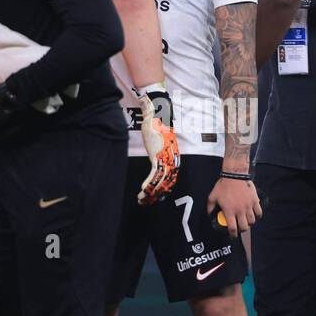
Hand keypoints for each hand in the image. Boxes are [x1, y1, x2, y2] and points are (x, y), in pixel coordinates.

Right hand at [136, 85, 178, 204]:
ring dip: (151, 193)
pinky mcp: (158, 155)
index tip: (155, 197)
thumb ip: (158, 152)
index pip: (171, 178)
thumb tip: (156, 160)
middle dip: (157, 195)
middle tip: (147, 202)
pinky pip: (155, 175)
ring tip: (142, 199)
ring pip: (161, 182)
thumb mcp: (159, 142)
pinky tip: (143, 190)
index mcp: (174, 156)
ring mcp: (166, 158)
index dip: (163, 190)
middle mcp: (172, 159)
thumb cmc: (157, 126)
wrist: (157, 113)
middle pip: (167, 183)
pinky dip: (149, 184)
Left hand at [207, 172, 261, 237]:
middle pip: (244, 227)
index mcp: (229, 211)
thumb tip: (210, 215)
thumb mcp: (212, 196)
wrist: (234, 175)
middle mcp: (240, 210)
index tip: (233, 236)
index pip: (232, 228)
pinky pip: (259, 213)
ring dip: (249, 223)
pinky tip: (254, 215)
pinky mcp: (255, 201)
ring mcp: (248, 206)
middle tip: (240, 228)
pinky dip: (257, 216)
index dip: (233, 235)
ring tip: (246, 221)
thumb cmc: (223, 185)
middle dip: (242, 230)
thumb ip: (210, 207)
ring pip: (252, 221)